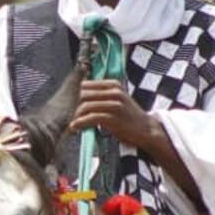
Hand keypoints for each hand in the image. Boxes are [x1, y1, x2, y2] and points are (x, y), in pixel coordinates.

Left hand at [71, 79, 203, 206]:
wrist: (146, 129)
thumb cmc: (128, 117)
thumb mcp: (117, 101)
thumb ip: (102, 97)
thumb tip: (81, 97)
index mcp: (113, 84)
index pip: (86, 85)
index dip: (76, 96)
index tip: (70, 107)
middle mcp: (114, 91)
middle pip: (83, 94)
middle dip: (74, 106)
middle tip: (68, 116)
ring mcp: (114, 103)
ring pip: (86, 105)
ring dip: (75, 116)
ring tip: (71, 124)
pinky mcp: (113, 116)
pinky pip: (91, 117)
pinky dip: (80, 123)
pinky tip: (75, 128)